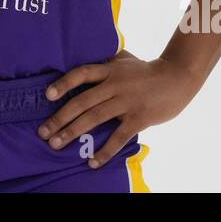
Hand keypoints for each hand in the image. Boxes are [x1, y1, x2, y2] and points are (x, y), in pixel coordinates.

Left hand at [37, 50, 199, 168]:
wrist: (177, 77)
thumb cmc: (146, 70)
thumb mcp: (124, 59)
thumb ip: (105, 61)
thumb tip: (84, 59)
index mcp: (109, 70)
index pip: (82, 74)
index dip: (64, 84)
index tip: (47, 96)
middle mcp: (115, 85)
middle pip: (82, 102)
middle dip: (60, 118)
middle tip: (43, 132)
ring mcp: (127, 102)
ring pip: (95, 119)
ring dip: (73, 133)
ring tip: (56, 145)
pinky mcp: (139, 118)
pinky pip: (119, 137)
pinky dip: (105, 151)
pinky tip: (92, 162)